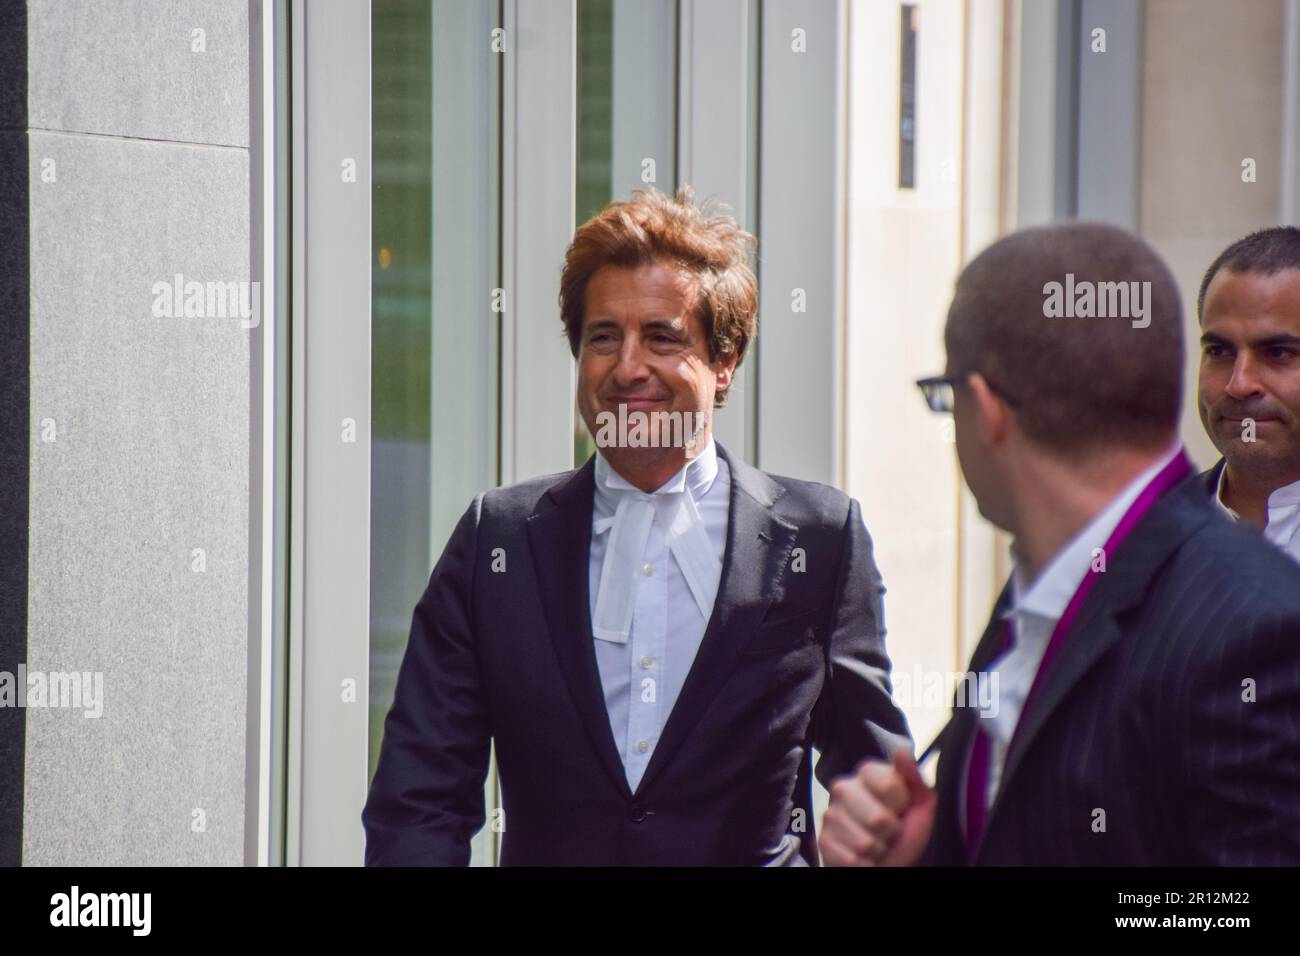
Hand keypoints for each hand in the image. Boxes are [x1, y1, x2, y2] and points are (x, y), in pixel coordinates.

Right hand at [819, 748, 935, 865]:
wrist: (891, 861)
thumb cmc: (905, 832)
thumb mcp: (920, 804)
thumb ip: (913, 778)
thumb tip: (902, 753)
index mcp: (867, 773)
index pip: (890, 786)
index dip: (901, 804)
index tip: (900, 809)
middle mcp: (843, 788)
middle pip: (877, 818)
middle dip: (889, 832)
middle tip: (888, 831)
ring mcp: (831, 814)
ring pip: (864, 842)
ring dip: (877, 850)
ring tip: (876, 844)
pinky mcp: (823, 840)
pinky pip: (850, 859)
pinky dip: (863, 864)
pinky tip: (863, 857)